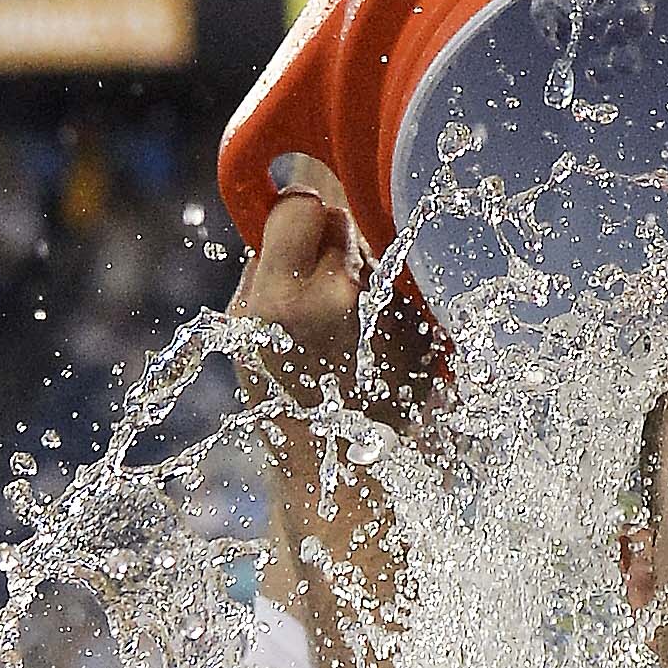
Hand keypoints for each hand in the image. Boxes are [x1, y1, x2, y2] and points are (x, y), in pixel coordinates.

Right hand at [232, 155, 435, 426]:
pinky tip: (375, 337)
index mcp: (282, 301)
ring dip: (362, 265)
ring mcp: (390, 315)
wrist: (336, 467)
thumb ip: (263, 262)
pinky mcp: (424, 330)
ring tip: (348, 322)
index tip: (294, 228)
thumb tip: (290, 199)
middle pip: (342, 218)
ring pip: (377, 246)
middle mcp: (342, 301)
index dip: (296, 214)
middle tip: (319, 282)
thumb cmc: (280, 398)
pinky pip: (403, 282)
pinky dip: (391, 297)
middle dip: (330, 239)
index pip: (302, 204)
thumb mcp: (243, 329)